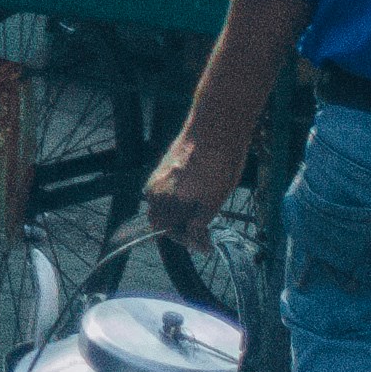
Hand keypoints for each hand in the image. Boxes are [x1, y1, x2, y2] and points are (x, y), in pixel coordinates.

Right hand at [143, 125, 247, 241]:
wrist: (217, 127)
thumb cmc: (217, 165)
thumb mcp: (213, 202)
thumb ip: (199, 223)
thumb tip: (196, 241)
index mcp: (160, 200)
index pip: (164, 230)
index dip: (186, 239)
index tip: (205, 244)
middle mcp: (153, 188)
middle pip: (163, 217)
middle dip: (183, 225)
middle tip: (207, 229)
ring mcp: (158, 174)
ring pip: (167, 203)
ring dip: (183, 211)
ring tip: (206, 210)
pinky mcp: (166, 163)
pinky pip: (170, 188)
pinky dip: (183, 196)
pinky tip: (202, 192)